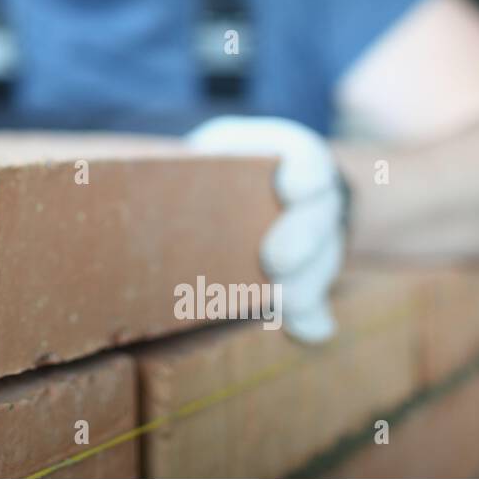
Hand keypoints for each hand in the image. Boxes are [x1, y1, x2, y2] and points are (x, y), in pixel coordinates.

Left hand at [187, 116, 345, 342]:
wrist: (251, 185)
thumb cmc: (223, 165)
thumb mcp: (214, 148)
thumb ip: (199, 161)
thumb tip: (157, 187)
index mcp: (291, 157)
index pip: (307, 158)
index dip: (305, 173)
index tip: (289, 188)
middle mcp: (314, 200)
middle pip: (319, 218)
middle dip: (302, 239)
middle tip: (275, 260)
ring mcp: (318, 243)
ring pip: (321, 264)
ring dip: (304, 286)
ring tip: (284, 301)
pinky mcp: (306, 280)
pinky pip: (316, 301)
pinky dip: (308, 319)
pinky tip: (303, 331)